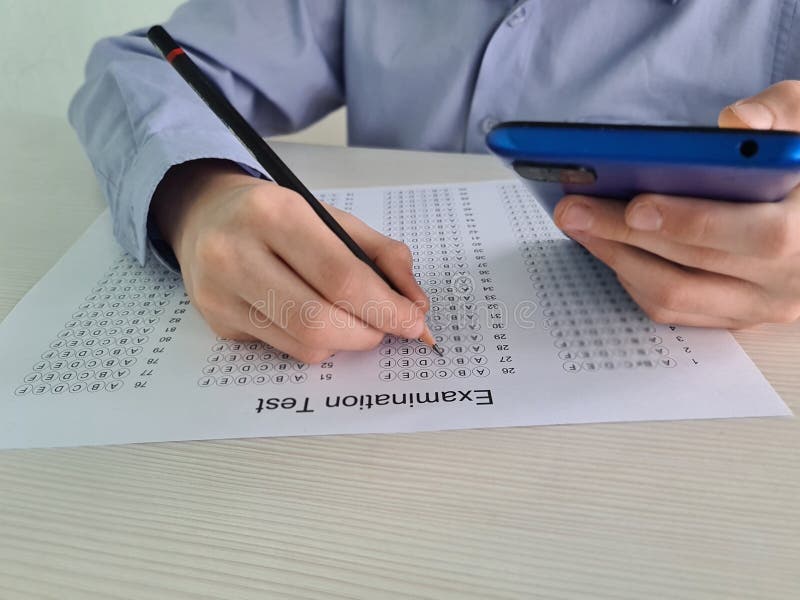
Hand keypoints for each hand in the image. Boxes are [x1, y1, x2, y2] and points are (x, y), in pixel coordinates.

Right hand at [151, 160, 428, 362]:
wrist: (205, 216)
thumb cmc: (279, 218)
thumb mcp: (333, 219)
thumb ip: (383, 256)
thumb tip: (417, 305)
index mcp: (275, 214)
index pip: (341, 276)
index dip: (385, 308)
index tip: (414, 322)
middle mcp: (237, 253)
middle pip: (318, 320)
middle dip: (367, 333)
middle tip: (385, 329)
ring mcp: (221, 293)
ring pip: (303, 345)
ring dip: (343, 342)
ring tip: (350, 321)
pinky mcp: (218, 323)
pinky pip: (283, 350)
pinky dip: (313, 343)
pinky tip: (311, 318)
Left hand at [553, 80, 799, 327]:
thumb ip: (782, 111)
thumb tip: (738, 122)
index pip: (753, 235)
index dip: (689, 221)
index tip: (635, 206)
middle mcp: (788, 280)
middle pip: (692, 266)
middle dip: (623, 235)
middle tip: (573, 209)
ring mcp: (760, 305)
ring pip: (675, 296)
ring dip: (617, 260)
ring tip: (578, 226)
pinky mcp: (735, 317)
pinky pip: (674, 311)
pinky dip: (633, 280)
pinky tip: (606, 246)